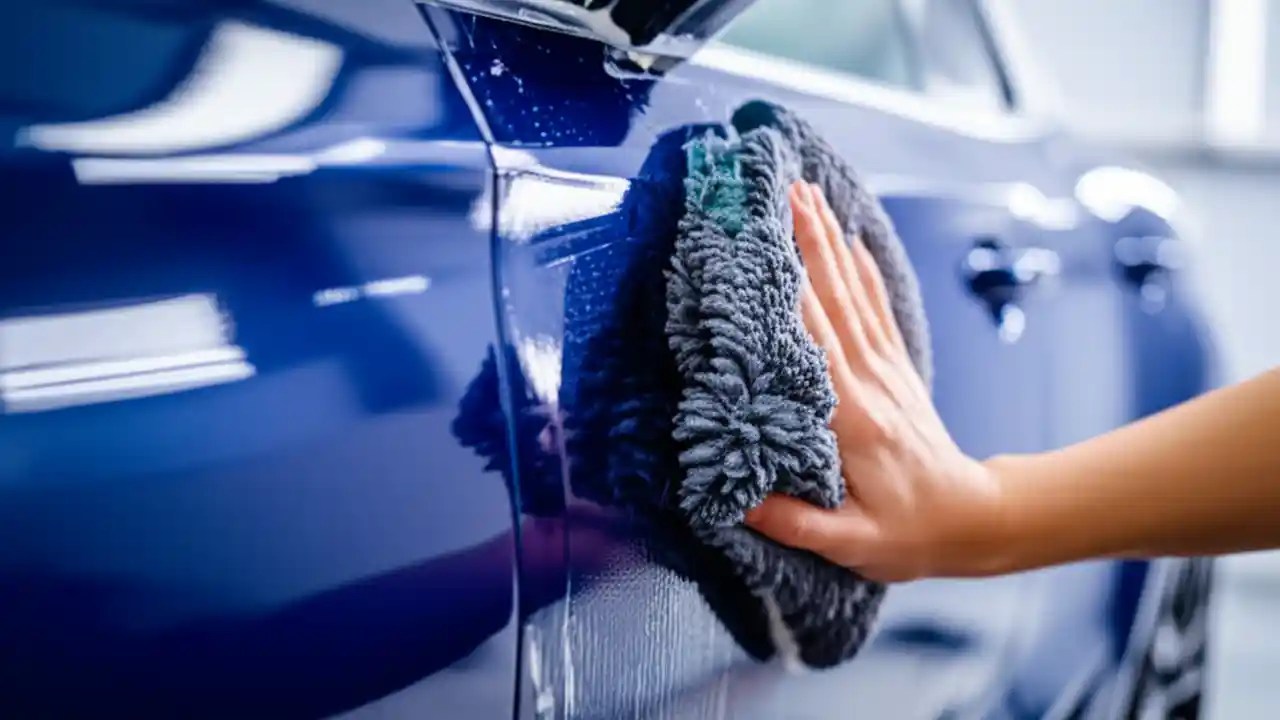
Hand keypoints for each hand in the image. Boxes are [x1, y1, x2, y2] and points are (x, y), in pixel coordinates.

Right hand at [745, 182, 1007, 580]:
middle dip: (809, 241)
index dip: (789, 290)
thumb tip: (736, 500)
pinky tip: (851, 239)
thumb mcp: (853, 545)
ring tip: (809, 194)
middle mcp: (870, 381)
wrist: (973, 519)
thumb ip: (796, 523)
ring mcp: (886, 370)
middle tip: (785, 188)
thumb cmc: (909, 533)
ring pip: (854, 293)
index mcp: (853, 418)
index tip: (765, 244)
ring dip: (831, 242)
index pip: (814, 341)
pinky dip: (863, 270)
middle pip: (834, 299)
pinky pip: (877, 309)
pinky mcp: (896, 370)